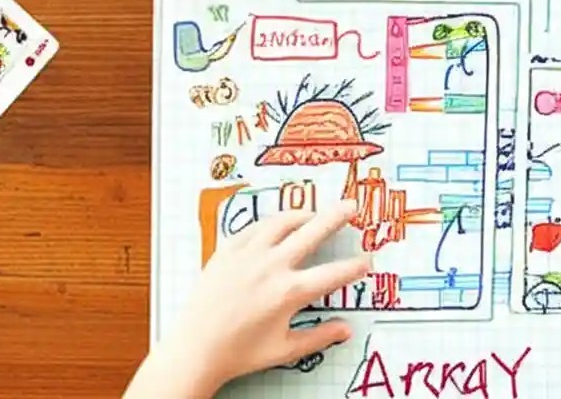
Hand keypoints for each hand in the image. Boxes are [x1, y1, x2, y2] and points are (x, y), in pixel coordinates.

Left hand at [124, 202, 371, 398]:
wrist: (195, 348)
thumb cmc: (238, 353)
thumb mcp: (284, 350)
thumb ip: (319, 337)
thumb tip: (345, 330)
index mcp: (289, 293)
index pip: (334, 274)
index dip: (355, 266)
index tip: (365, 262)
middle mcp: (271, 267)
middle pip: (313, 232)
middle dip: (336, 217)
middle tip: (351, 207)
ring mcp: (248, 255)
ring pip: (282, 222)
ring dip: (302, 214)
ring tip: (314, 213)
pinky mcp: (227, 251)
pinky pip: (254, 227)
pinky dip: (270, 222)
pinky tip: (277, 224)